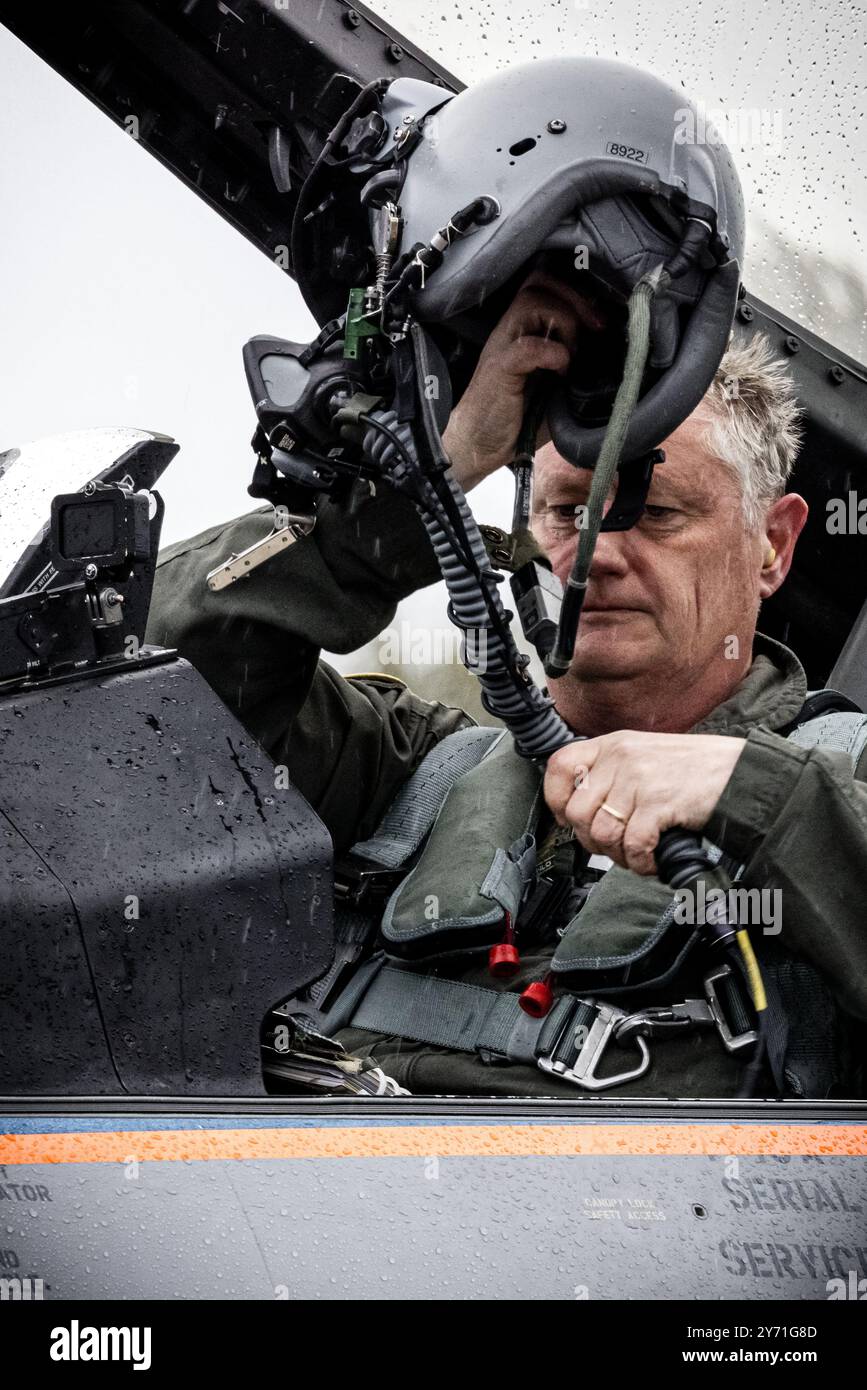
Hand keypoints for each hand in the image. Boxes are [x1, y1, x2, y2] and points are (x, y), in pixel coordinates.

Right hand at [442, 269, 603, 491]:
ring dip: (563, 322)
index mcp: (522, 331)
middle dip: (575, 299)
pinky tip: (559, 372)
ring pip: (532, 302)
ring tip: (572, 355)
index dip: (576, 293)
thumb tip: (613, 356)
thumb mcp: (554, 389)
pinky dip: (552, 353)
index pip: (545, 285)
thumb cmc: (517, 420)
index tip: (600, 322)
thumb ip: (576, 368)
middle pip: (539, 282)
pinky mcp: (499, 369)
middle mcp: (510, 331)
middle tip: (596, 327)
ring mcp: (502, 346)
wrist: (479, 446)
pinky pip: (527, 345)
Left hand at [543, 731, 746, 875]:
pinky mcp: (659, 802)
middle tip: (616, 847)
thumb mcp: (645, 757)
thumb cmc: (697, 770)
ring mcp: (639, 778)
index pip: (559, 766)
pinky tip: (654, 859)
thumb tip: (581, 812)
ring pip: (602, 833)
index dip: (556, 799)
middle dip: (593, 841)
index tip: (569, 819)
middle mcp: (621, 757)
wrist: (743, 773)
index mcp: (613, 744)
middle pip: (577, 812)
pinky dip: (642, 863)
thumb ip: (613, 775)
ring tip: (639, 855)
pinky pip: (633, 845)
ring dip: (619, 856)